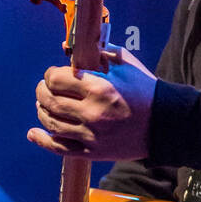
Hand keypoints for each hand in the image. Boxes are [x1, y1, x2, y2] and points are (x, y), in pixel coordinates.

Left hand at [27, 47, 156, 160]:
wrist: (167, 125)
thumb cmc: (147, 91)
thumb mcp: (126, 64)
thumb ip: (100, 52)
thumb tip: (72, 49)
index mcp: (100, 88)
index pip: (56, 79)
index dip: (50, 74)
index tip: (54, 74)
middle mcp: (92, 112)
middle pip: (49, 100)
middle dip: (42, 91)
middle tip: (44, 88)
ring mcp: (91, 135)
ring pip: (51, 122)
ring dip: (42, 111)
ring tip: (43, 105)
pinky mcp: (93, 152)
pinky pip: (60, 148)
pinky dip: (42, 140)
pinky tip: (33, 133)